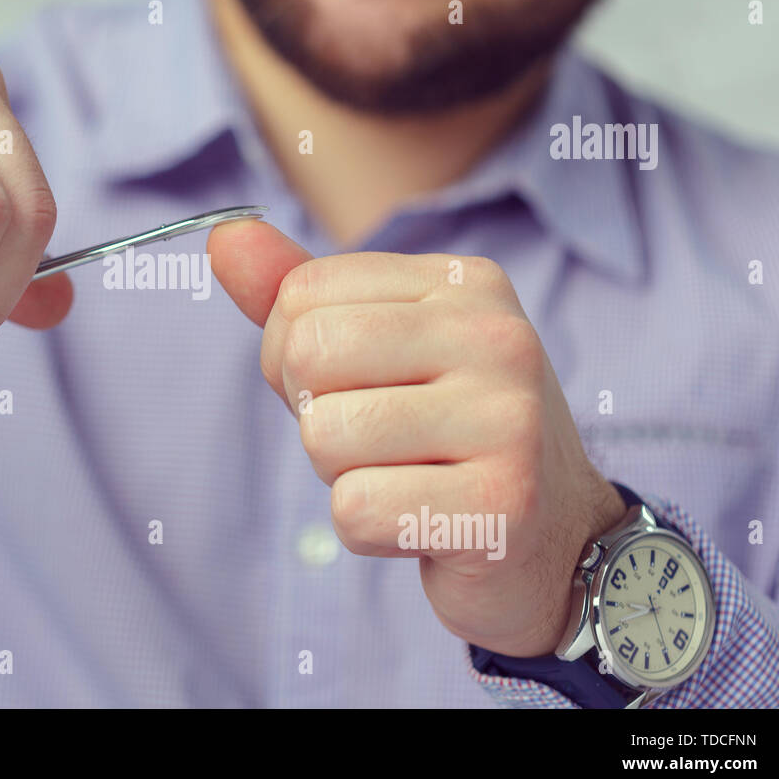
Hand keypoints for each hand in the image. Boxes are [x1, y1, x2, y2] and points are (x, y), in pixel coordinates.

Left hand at [208, 220, 625, 655]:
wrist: (554, 541)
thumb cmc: (444, 436)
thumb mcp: (377, 350)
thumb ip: (298, 297)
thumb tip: (224, 236)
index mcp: (464, 282)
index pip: (303, 292)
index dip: (294, 356)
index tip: (355, 389)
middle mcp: (496, 336)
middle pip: (308, 353)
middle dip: (315, 414)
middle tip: (378, 443)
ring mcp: (509, 419)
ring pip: (326, 436)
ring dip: (342, 476)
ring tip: (408, 478)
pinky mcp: (503, 504)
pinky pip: (356, 511)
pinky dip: (368, 531)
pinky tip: (424, 524)